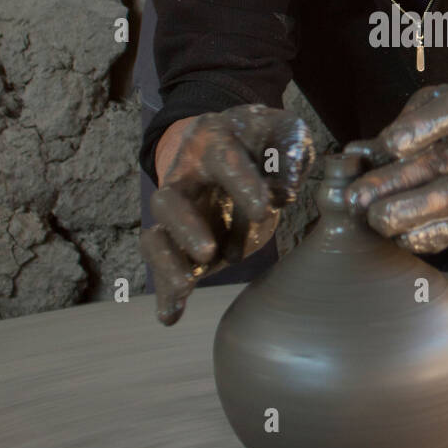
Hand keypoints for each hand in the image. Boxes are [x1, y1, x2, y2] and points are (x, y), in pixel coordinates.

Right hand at [140, 105, 313, 325]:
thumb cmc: (265, 138)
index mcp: (212, 140)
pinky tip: (170, 316)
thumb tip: (286, 191)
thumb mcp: (286, 131)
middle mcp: (185, 177)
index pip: (223, 159)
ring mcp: (181, 212)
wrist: (238, 142)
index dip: (242, 183)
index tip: (264, 210)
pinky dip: (166, 292)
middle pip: (169, 200)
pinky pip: (164, 266)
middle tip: (210, 253)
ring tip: (186, 287)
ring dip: (168, 263)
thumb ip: (290, 153)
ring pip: (157, 236)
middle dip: (186, 227)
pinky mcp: (184, 242)